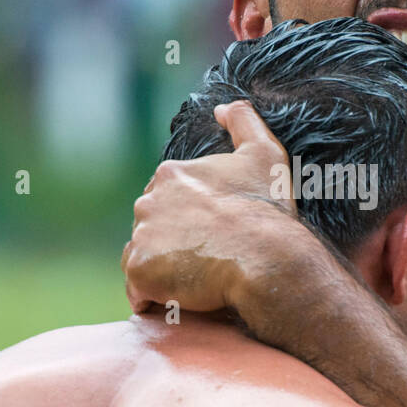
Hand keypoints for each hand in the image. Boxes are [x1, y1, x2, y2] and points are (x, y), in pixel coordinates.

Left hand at [121, 101, 298, 313]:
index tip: (214, 235)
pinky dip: (154, 297)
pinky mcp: (140, 270)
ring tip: (196, 282)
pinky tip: (179, 300)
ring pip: (143, 258)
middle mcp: (148, 201)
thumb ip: (244, 121)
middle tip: (207, 260)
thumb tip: (222, 107)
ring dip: (163, 270)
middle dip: (172, 244)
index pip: (168, 201)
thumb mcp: (264, 154)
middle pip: (152, 229)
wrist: (267, 257)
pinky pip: (138, 290)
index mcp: (171, 175)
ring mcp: (141, 237)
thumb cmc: (268, 210)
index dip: (190, 220)